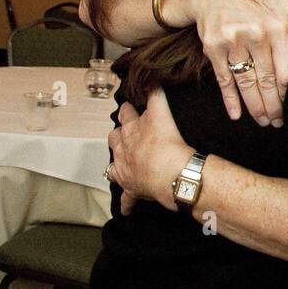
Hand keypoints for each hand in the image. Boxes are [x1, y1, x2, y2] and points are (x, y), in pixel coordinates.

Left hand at [107, 89, 192, 214]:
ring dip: (117, 159)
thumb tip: (151, 78)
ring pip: (114, 163)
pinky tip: (126, 210)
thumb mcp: (163, 113)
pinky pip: (127, 198)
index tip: (128, 107)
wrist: (173, 174)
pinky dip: (127, 203)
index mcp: (131, 131)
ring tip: (120, 158)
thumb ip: (156, 95)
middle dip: (118, 133)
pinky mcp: (133, 189)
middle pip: (115, 138)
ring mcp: (126, 170)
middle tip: (125, 131)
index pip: (126, 115)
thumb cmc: (169, 145)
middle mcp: (124, 149)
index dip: (127, 110)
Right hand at [180, 0, 287, 124]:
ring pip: (247, 83)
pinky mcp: (214, 48)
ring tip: (264, 121)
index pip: (287, 71)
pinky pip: (224, 79)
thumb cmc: (259, 1)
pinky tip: (236, 115)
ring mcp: (233, 42)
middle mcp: (256, 35)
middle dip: (275, 106)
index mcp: (278, 27)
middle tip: (279, 122)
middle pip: (267, 81)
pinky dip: (230, 99)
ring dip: (256, 107)